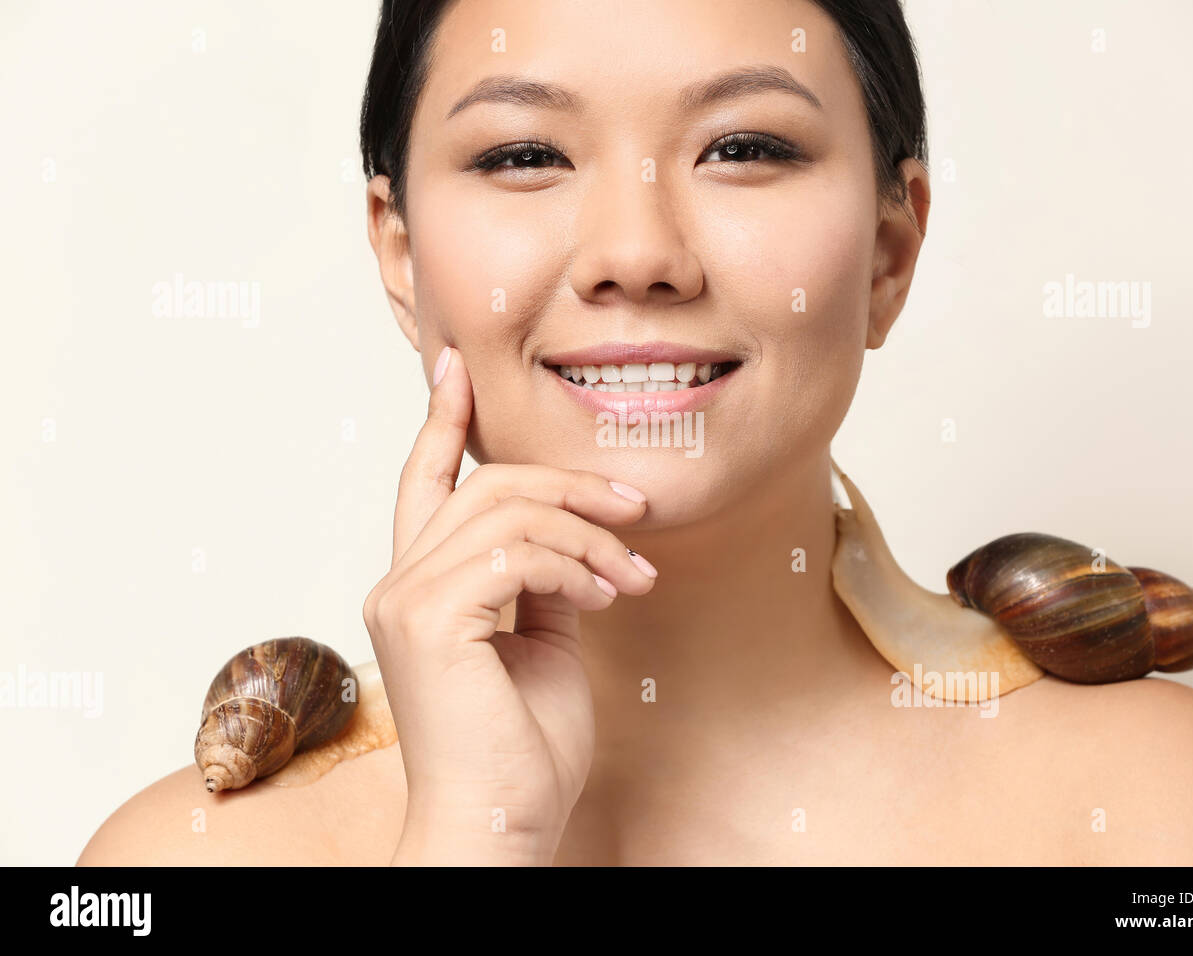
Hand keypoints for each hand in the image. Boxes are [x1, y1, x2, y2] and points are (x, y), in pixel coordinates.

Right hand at [362, 346, 657, 863]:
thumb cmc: (523, 749)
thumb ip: (544, 583)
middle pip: (487, 486)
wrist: (504, 822)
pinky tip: (607, 596)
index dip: (442, 425)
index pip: (425, 486)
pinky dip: (573, 564)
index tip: (457, 369)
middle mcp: (398, 586)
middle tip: (635, 510)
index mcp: (421, 589)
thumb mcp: (544, 644)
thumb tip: (575, 537)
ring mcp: (405, 601)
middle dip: (570, 485)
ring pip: (506, 511)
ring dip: (587, 533)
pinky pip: (514, 553)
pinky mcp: (427, 620)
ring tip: (633, 575)